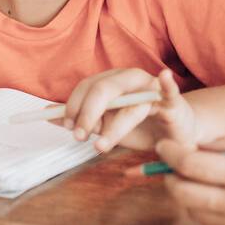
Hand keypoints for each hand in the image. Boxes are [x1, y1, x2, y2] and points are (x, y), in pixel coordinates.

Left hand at [64, 68, 195, 152]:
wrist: (174, 135)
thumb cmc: (141, 128)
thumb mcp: (107, 126)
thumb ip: (84, 120)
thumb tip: (50, 115)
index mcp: (114, 81)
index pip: (88, 86)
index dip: (74, 104)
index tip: (67, 126)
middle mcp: (132, 80)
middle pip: (105, 88)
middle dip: (88, 113)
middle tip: (79, 136)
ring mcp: (153, 89)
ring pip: (130, 104)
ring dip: (115, 127)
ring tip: (102, 147)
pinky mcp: (173, 103)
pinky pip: (169, 92)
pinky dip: (167, 84)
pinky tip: (164, 77)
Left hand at [152, 138, 224, 224]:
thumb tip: (204, 142)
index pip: (190, 163)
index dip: (170, 153)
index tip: (164, 146)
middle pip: (181, 192)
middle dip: (170, 175)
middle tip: (172, 163)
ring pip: (192, 211)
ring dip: (185, 194)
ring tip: (194, 179)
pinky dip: (204, 212)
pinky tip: (214, 198)